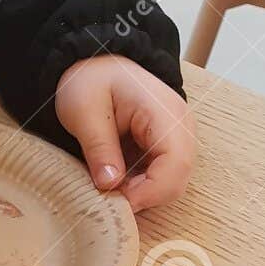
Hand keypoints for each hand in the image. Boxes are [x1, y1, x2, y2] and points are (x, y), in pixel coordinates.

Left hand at [54, 53, 194, 213]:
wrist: (96, 66)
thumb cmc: (91, 81)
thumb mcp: (84, 110)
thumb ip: (99, 147)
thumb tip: (110, 186)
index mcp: (165, 113)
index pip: (176, 164)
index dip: (149, 191)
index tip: (116, 200)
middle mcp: (180, 128)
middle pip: (176, 180)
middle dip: (143, 196)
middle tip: (107, 195)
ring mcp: (176, 139)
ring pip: (170, 184)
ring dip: (140, 192)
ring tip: (108, 184)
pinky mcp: (166, 148)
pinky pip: (160, 178)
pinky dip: (139, 186)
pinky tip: (116, 179)